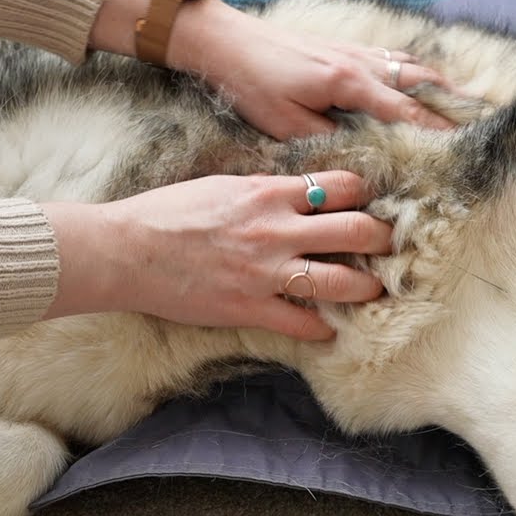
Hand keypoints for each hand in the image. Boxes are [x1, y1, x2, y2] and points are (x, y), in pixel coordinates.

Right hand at [43, 171, 391, 340]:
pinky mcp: (250, 307)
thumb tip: (293, 194)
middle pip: (355, 229)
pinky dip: (322, 329)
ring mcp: (266, 271)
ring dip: (366, 286)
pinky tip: (329, 330)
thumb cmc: (165, 213)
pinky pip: (303, 322)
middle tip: (389, 245)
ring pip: (341, 280)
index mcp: (269, 192)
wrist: (127, 251)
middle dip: (381, 237)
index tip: (369, 204)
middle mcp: (277, 229)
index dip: (364, 195)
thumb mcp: (221, 186)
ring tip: (373, 289)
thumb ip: (263, 190)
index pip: (340, 186)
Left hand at [171, 0, 456, 139]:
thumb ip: (330, 141)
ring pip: (411, 67)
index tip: (460, 154)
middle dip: (453, 107)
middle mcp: (361, 63)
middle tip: (484, 126)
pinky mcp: (344, 47)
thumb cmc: (253, 85)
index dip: (436, 135)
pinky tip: (425, 78)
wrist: (228, 43)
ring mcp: (355, 51)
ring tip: (470, 103)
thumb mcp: (288, 125)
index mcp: (349, 84)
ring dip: (441, 86)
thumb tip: (365, 158)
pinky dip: (418, 70)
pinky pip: (394, 58)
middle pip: (420, 85)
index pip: (406, 113)